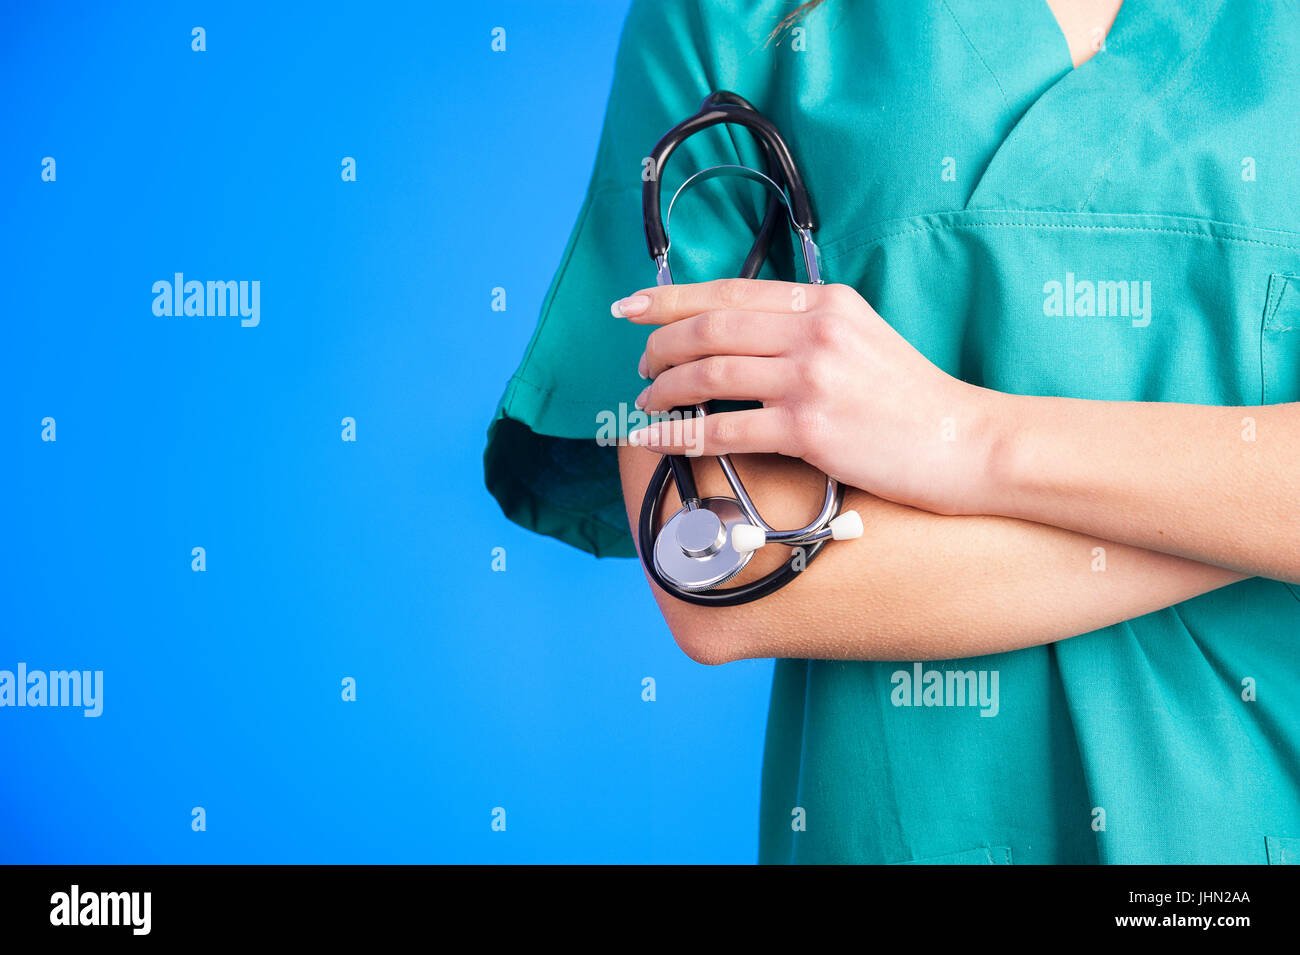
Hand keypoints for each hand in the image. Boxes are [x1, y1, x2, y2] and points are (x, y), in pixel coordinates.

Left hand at [612, 278, 1004, 515]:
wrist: (963, 442)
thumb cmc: (912, 399)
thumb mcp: (863, 336)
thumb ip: (807, 327)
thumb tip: (744, 333)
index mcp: (824, 303)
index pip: (730, 290)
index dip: (670, 298)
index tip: (632, 307)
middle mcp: (814, 331)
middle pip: (709, 328)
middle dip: (659, 346)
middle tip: (640, 367)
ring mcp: (810, 378)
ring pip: (708, 374)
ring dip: (665, 390)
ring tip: (647, 402)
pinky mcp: (808, 428)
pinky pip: (722, 429)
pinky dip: (678, 436)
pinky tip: (654, 440)